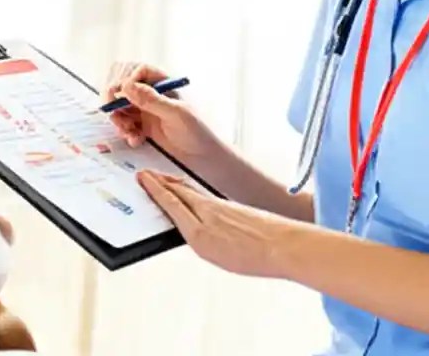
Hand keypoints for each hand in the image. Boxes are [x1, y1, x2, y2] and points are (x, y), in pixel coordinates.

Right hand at [103, 61, 213, 157]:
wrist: (203, 158)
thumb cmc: (197, 131)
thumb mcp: (176, 114)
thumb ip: (151, 100)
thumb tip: (126, 85)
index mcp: (163, 83)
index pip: (138, 69)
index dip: (126, 78)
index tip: (120, 92)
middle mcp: (152, 93)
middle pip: (122, 83)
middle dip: (114, 96)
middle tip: (112, 109)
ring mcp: (145, 109)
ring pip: (119, 104)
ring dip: (118, 117)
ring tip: (128, 130)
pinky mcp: (141, 125)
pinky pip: (123, 122)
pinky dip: (124, 130)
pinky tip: (135, 140)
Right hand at [138, 169, 293, 278]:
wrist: (285, 245)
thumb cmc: (253, 253)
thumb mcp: (211, 251)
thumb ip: (194, 235)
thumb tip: (184, 223)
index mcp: (198, 223)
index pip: (170, 200)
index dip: (154, 188)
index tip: (143, 177)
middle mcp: (209, 210)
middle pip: (180, 192)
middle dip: (162, 182)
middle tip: (148, 174)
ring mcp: (223, 207)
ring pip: (193, 192)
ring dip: (176, 185)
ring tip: (167, 181)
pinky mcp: (236, 210)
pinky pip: (207, 197)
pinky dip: (194, 192)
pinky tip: (198, 197)